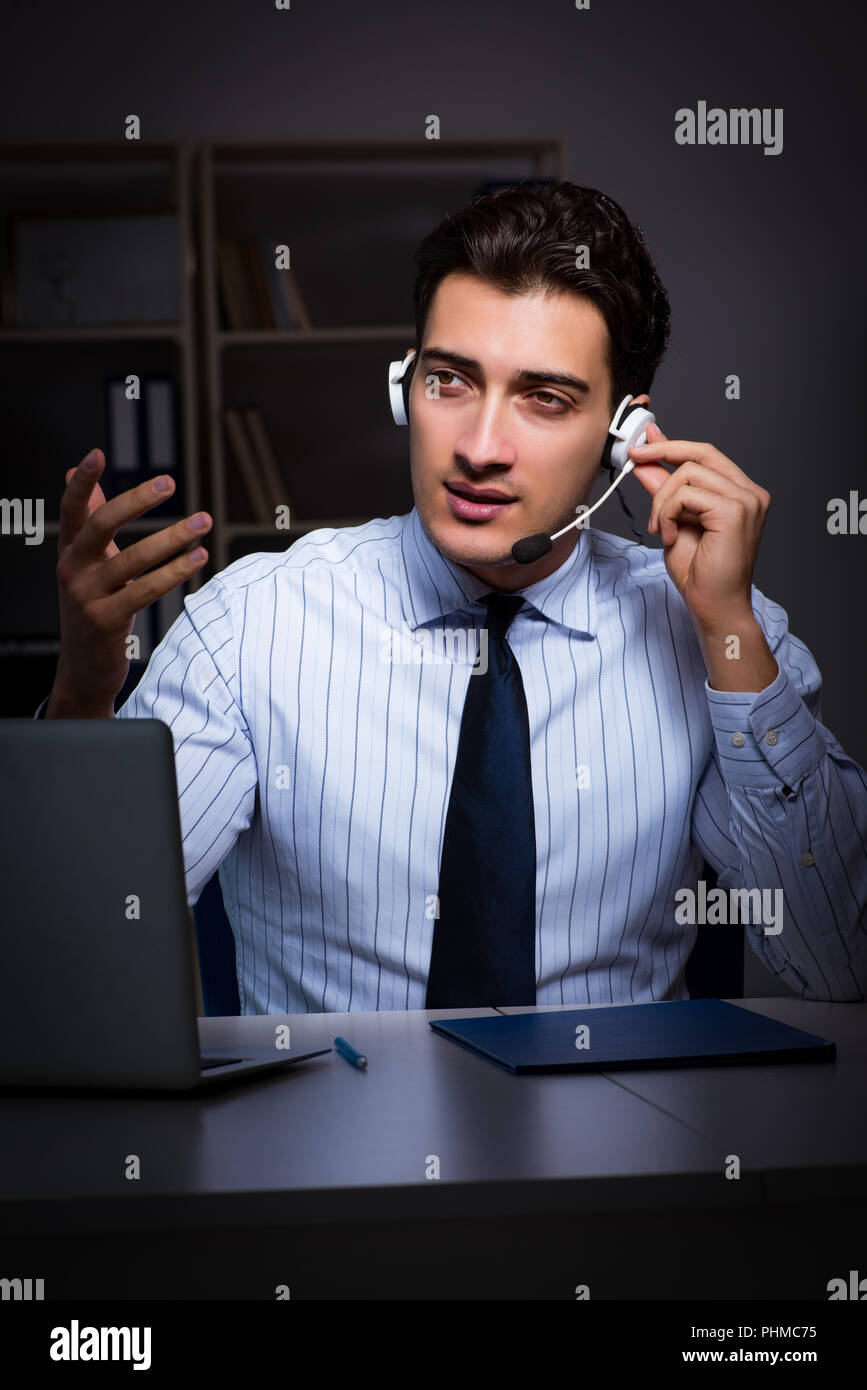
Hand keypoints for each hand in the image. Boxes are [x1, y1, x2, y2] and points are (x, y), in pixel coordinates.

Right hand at [50, 449, 210, 713]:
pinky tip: (199, 557)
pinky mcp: (107, 621)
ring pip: (134, 559)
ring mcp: (88, 596)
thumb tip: (73, 473)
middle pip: (102, 525)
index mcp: (69, 552)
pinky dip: (176, 572)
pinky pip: (147, 590)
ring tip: (202, 522)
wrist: (83, 670)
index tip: (96, 453)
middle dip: (137, 500)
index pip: (72, 509)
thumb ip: (86, 520)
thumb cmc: (92, 608)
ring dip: (172, 538)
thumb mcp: (85, 564)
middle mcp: (73, 570)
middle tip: (169, 482)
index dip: (81, 481)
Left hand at [628, 423, 770, 632]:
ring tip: (660, 529)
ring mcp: (746, 500)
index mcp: (741, 493)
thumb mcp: (674, 521)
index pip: (706, 455)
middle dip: (662, 452)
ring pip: (688, 473)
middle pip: (701, 452)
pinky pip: (686, 494)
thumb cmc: (700, 574)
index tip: (644, 444)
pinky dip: (668, 513)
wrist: (714, 608)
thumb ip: (664, 490)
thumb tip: (647, 461)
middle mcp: (750, 492)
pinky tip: (669, 536)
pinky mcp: (735, 511)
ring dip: (662, 501)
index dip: (672, 444)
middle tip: (634, 460)